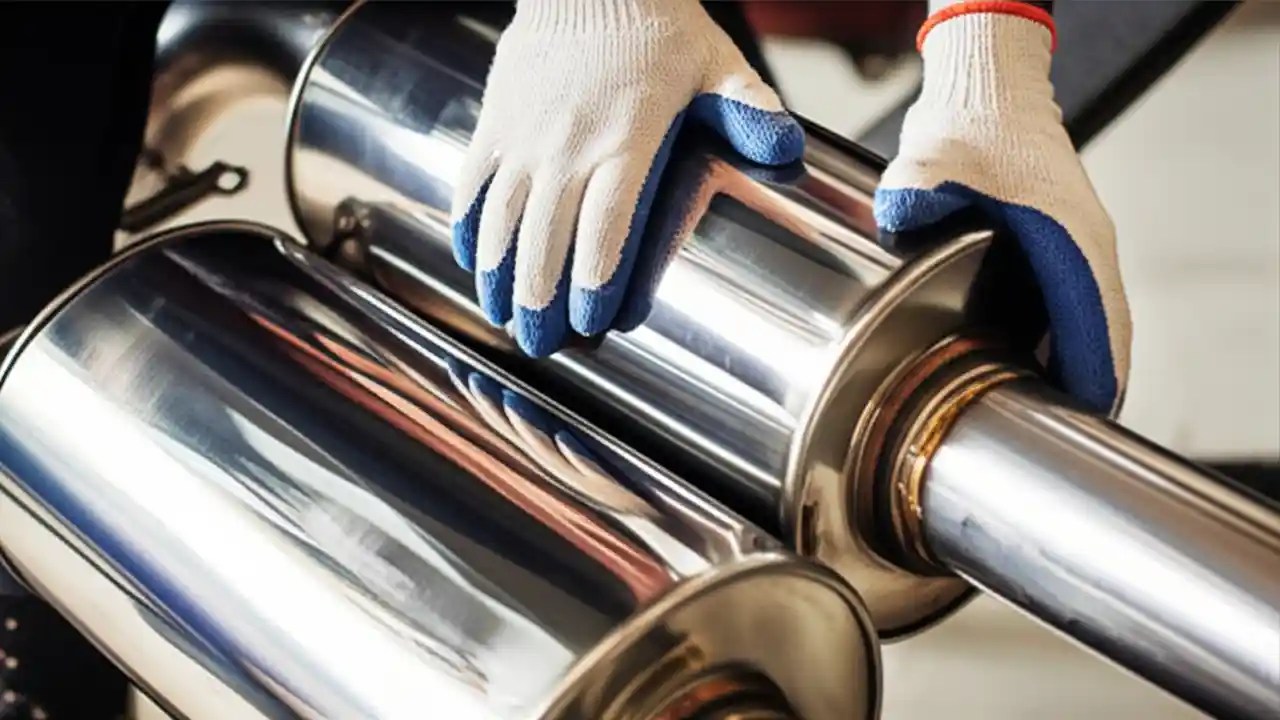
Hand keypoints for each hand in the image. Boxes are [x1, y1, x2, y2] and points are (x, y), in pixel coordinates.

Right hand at [451, 0, 803, 356]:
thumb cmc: (660, 30)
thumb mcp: (718, 66)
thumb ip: (751, 112)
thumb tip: (786, 154)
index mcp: (627, 140)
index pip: (606, 228)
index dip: (595, 282)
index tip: (592, 324)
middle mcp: (568, 145)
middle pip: (546, 239)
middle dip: (541, 300)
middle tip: (542, 345)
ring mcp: (524, 136)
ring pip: (502, 220)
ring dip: (499, 277)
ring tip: (501, 318)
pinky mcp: (494, 122)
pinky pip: (472, 184)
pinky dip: (469, 227)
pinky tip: (471, 261)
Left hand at [874, 2, 1130, 412]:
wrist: (986, 91)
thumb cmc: (971, 124)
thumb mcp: (932, 159)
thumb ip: (915, 190)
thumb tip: (900, 215)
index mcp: (1070, 240)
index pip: (1097, 329)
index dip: (1090, 383)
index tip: (1078, 428)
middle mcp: (1083, 251)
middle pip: (1098, 340)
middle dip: (1079, 393)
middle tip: (1042, 446)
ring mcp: (1071, 253)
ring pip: (1083, 329)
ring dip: (1064, 373)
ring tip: (1026, 425)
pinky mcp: (1051, 253)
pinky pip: (1063, 312)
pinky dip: (1050, 348)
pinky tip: (1011, 374)